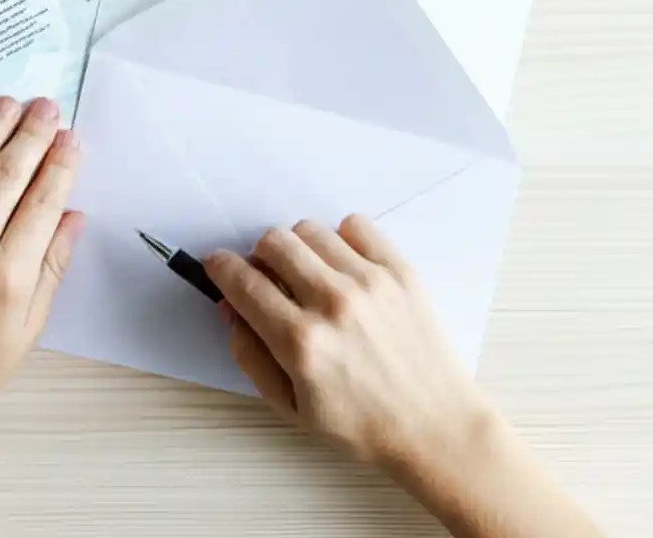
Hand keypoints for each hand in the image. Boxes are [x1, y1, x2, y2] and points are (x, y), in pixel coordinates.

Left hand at [0, 96, 81, 449]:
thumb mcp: (25, 332)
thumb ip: (50, 269)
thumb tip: (72, 218)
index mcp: (8, 278)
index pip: (43, 201)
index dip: (61, 163)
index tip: (71, 138)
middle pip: (6, 175)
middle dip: (32, 134)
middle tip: (47, 106)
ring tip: (7, 103)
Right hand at [205, 214, 488, 467]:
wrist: (434, 425)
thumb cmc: (362, 424)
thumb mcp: (290, 406)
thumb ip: (249, 355)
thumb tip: (229, 308)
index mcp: (300, 342)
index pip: (242, 282)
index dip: (221, 268)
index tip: (219, 266)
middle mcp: (332, 305)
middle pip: (273, 242)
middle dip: (258, 256)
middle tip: (268, 278)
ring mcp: (370, 283)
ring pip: (310, 230)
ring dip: (298, 248)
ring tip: (308, 276)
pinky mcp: (400, 273)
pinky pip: (356, 227)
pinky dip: (340, 240)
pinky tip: (343, 268)